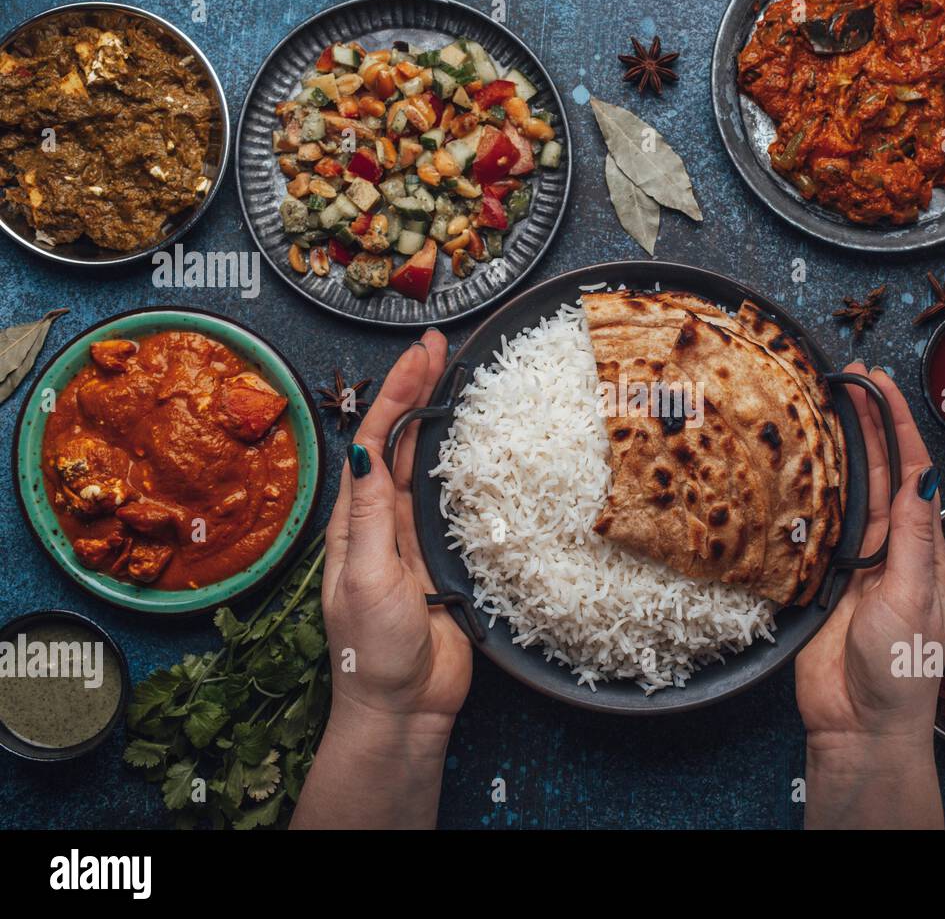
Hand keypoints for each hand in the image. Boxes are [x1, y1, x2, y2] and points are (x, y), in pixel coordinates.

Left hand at [292, 331, 471, 828]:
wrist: (404, 708)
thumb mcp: (364, 579)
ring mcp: (415, 540)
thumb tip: (365, 453)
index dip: (397, 393)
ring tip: (458, 377)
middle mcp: (383, 522)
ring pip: (426, 466)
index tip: (422, 353)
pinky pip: (456, 504)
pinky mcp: (448, 561)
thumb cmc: (374, 651)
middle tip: (441, 345)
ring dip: (439, 421)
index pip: (374, 442)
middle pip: (399, 443)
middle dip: (417, 391)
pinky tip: (480, 445)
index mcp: (355, 522)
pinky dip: (465, 467)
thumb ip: (369, 518)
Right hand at [795, 364, 944, 827]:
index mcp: (923, 548)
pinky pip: (816, 529)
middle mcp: (892, 549)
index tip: (880, 385)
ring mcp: (856, 565)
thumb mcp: (914, 598)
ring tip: (826, 409)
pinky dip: (809, 496)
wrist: (861, 726)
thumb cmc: (901, 672)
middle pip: (881, 473)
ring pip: (849, 495)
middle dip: (870, 425)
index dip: (898, 425)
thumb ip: (914, 538)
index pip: (913, 471)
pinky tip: (799, 471)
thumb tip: (923, 476)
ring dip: (842, 452)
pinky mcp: (822, 583)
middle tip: (851, 379)